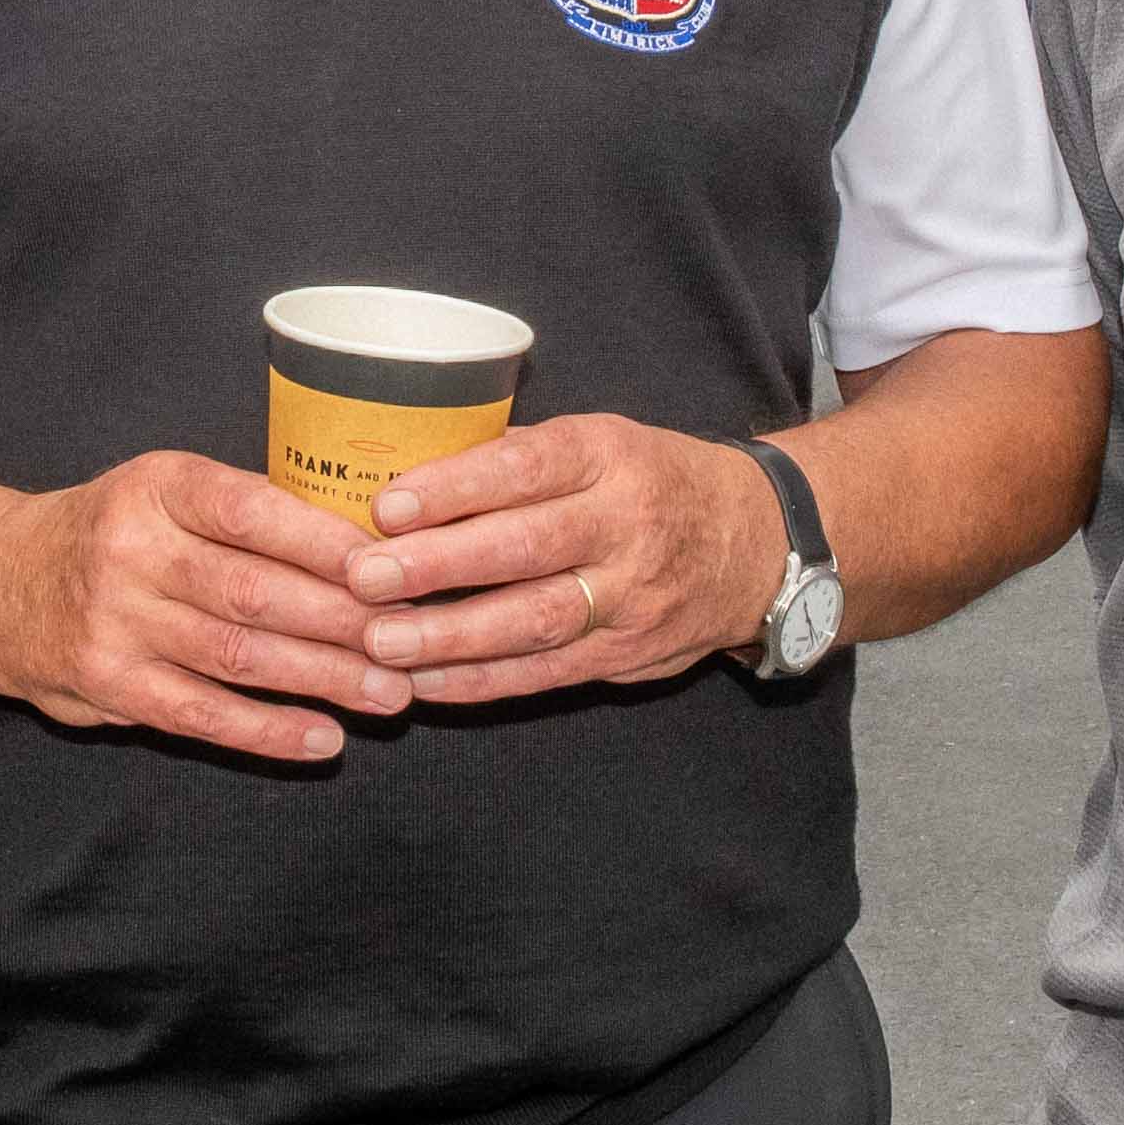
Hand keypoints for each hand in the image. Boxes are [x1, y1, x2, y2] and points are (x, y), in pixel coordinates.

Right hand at [0, 454, 411, 763]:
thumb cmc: (112, 533)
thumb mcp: (164, 492)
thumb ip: (247, 512)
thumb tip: (368, 538)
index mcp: (158, 487)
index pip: (251, 510)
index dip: (325, 541)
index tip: (395, 567)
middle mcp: (131, 551)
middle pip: (254, 590)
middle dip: (345, 620)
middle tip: (413, 641)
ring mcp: (114, 623)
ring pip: (238, 656)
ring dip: (323, 679)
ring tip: (391, 694)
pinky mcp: (108, 686)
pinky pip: (201, 715)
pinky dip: (268, 731)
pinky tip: (324, 738)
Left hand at [345, 414, 786, 710]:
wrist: (759, 544)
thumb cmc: (652, 481)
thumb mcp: (603, 441)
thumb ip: (520, 458)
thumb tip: (411, 464)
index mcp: (611, 456)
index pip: (529, 468)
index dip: (457, 488)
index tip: (389, 505)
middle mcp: (626, 525)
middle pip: (527, 548)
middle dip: (439, 566)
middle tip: (365, 577)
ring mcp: (632, 597)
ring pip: (536, 621)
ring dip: (452, 636)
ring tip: (381, 642)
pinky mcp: (629, 655)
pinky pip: (548, 674)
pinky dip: (483, 682)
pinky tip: (426, 683)